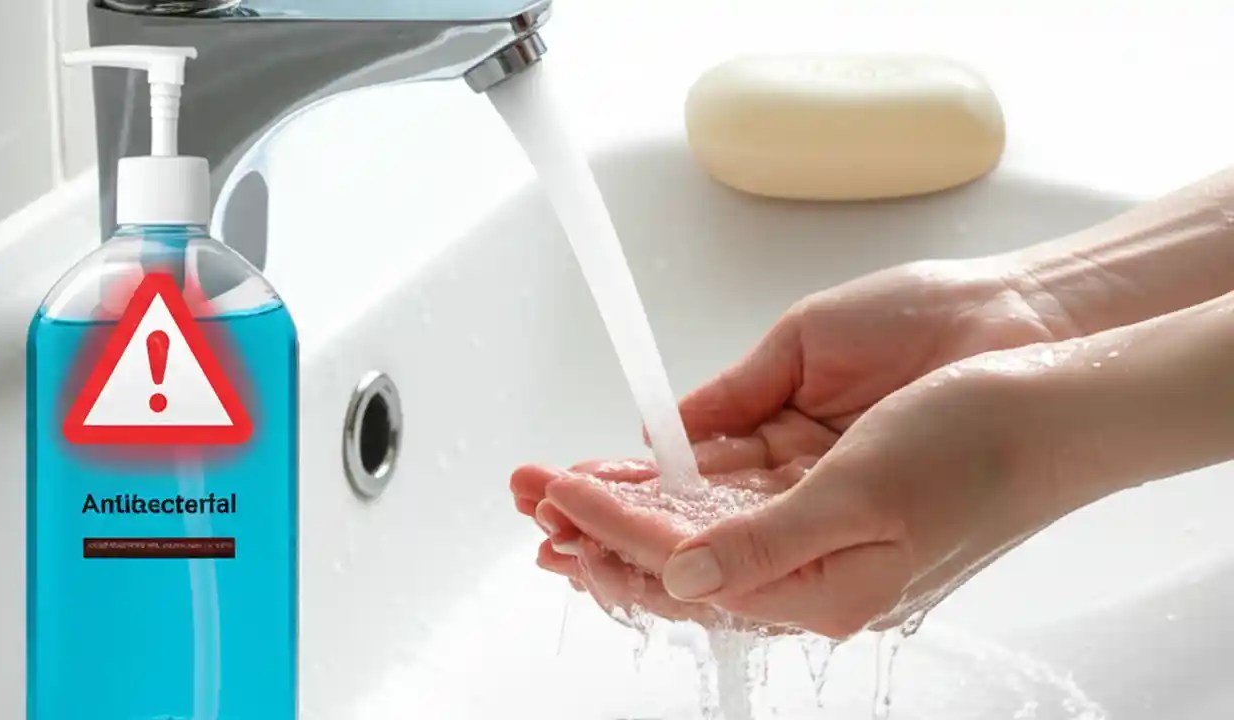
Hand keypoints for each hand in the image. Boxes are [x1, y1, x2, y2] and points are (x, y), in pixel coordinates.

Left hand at [512, 256, 1074, 635]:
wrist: (1052, 395)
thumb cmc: (978, 442)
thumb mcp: (868, 494)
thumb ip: (768, 543)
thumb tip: (678, 579)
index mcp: (822, 585)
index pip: (685, 565)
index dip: (612, 530)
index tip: (555, 498)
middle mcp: (810, 562)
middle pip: (677, 556)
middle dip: (598, 529)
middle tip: (529, 506)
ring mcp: (813, 520)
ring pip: (695, 524)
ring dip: (625, 505)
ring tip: (558, 496)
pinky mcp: (822, 481)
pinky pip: (729, 490)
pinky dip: (673, 481)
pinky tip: (635, 474)